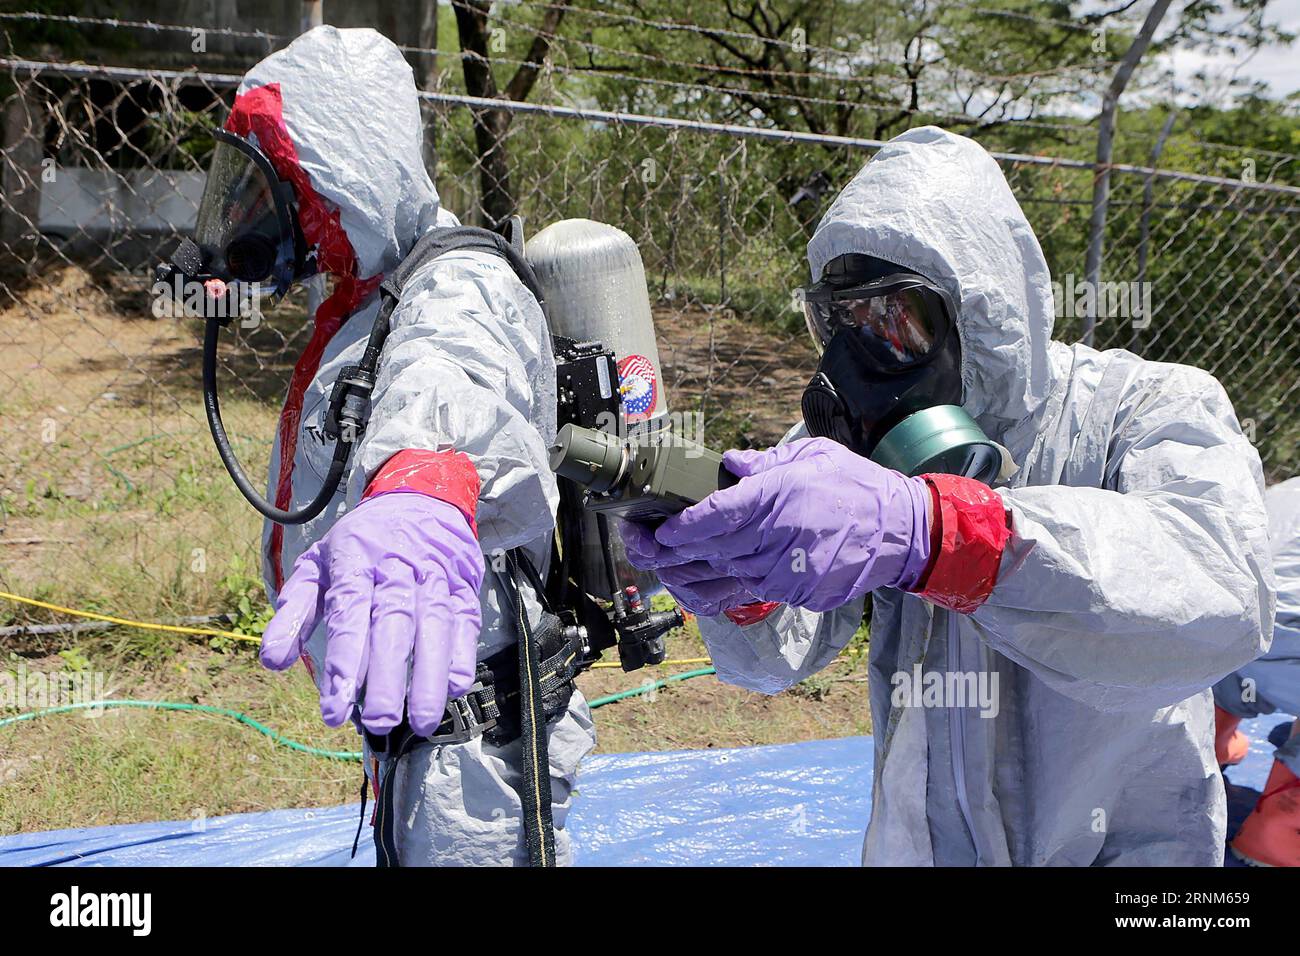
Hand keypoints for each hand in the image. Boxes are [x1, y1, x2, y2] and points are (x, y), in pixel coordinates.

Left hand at [259, 491, 484, 735]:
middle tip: (376, 721)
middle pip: (393, 622)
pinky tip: (453, 686)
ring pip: (434, 624)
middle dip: (385, 675)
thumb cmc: (361, 542)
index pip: (349, 612)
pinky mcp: (463, 584)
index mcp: (355, 559)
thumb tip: (272, 661)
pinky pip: (465, 620)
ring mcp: (434, 574)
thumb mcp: (318, 565)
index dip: (343, 660)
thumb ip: (294, 612)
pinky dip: (462, 654)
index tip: (334, 707)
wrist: (420, 498)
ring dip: (428, 675)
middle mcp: (397, 566)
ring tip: (420, 720)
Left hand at [627, 438, 931, 611]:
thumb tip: (729, 465)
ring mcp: (788, 572)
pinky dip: (728, 586)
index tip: (657, 530)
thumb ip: (764, 464)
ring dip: (693, 572)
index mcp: (777, 498)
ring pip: (725, 577)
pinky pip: (752, 592)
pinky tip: (712, 576)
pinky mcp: (798, 594)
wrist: (901, 530)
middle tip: (643, 544)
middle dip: (670, 551)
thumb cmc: (855, 488)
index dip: (678, 528)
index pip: (713, 516)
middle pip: (709, 551)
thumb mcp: (811, 457)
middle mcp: (777, 538)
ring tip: (668, 563)